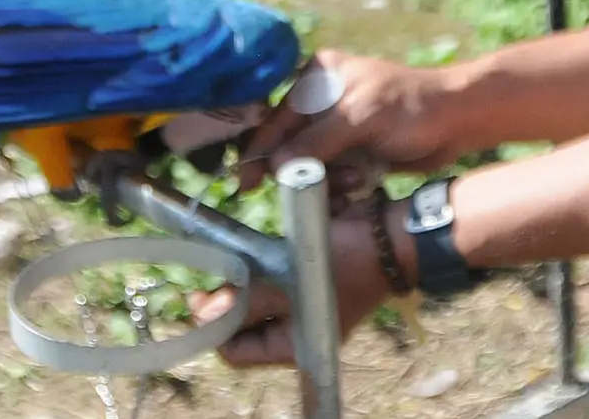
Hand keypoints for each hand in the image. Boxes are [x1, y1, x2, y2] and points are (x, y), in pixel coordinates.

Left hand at [188, 215, 391, 363]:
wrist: (392, 235)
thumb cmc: (349, 263)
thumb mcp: (293, 281)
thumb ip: (248, 298)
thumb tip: (206, 311)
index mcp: (296, 345)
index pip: (237, 353)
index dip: (213, 329)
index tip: (196, 298)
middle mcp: (297, 332)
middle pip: (243, 329)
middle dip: (225, 304)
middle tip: (207, 278)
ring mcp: (302, 308)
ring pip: (255, 304)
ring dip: (241, 285)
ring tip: (226, 264)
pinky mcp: (305, 282)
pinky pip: (271, 283)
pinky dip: (259, 271)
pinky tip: (250, 254)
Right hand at [237, 50, 468, 190]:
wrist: (459, 121)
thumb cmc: (413, 107)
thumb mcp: (361, 119)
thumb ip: (316, 142)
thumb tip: (276, 167)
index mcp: (318, 77)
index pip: (277, 118)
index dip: (262, 152)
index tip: (247, 183)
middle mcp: (322, 100)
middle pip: (290, 146)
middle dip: (303, 170)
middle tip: (321, 186)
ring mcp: (338, 127)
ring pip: (310, 166)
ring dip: (327, 180)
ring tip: (355, 178)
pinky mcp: (353, 150)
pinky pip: (331, 175)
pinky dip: (341, 184)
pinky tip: (362, 182)